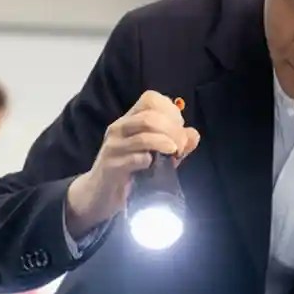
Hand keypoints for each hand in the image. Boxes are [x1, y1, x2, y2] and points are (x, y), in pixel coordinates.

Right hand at [66, 90, 200, 236]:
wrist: (100, 195)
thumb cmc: (131, 171)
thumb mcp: (158, 155)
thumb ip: (177, 144)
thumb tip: (193, 135)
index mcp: (130, 120)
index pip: (151, 98)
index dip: (170, 110)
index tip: (179, 128)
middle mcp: (119, 128)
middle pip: (150, 116)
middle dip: (173, 130)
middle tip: (180, 146)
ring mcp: (113, 146)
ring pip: (144, 135)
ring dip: (165, 143)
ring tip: (174, 153)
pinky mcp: (111, 166)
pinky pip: (136, 158)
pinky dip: (150, 161)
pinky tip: (153, 167)